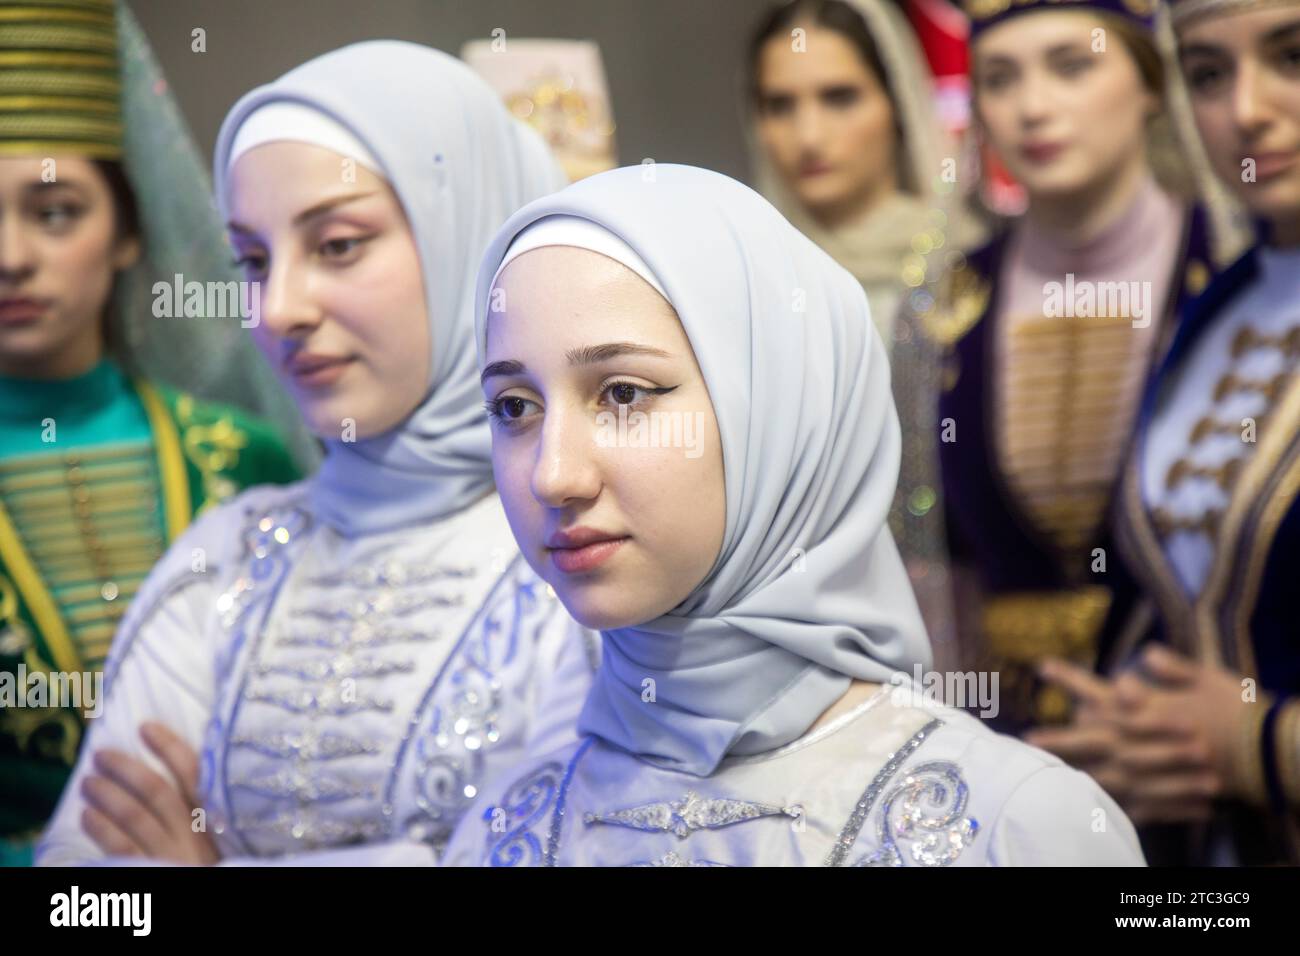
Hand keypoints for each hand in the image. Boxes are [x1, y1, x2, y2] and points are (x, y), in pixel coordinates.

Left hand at [80, 721, 219, 864]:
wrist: (216, 901)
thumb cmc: (216, 863)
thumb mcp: (224, 835)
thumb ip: (208, 809)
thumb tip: (180, 772)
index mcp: (219, 818)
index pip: (196, 775)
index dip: (170, 748)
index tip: (145, 727)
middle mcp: (196, 834)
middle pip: (159, 793)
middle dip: (128, 770)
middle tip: (102, 755)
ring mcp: (172, 856)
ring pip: (136, 818)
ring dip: (108, 796)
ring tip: (88, 783)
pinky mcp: (153, 874)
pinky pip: (122, 850)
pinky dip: (102, 830)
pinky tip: (87, 817)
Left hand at [1025, 645, 1248, 825]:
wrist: (1261, 754)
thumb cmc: (1233, 711)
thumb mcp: (1205, 676)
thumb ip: (1171, 666)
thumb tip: (1147, 652)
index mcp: (1141, 708)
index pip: (1095, 690)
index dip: (1067, 678)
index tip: (1041, 666)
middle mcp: (1136, 740)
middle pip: (1086, 737)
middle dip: (1056, 738)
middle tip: (1026, 737)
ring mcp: (1146, 771)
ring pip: (1099, 772)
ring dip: (1072, 771)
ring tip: (1047, 773)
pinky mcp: (1159, 795)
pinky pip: (1125, 801)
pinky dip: (1106, 801)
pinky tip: (1088, 802)